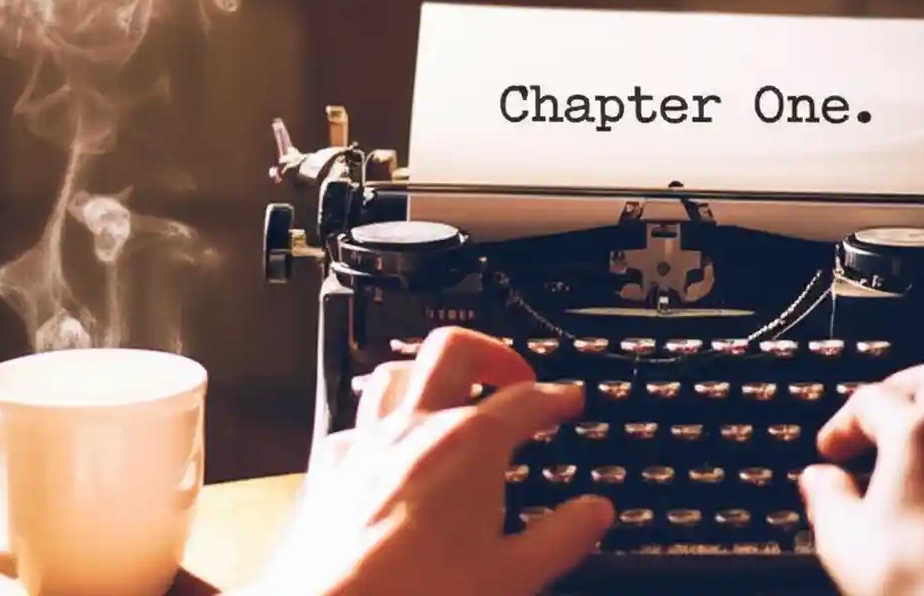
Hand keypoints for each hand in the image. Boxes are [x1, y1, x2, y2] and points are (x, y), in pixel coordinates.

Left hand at [254, 327, 614, 595]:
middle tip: (512, 377)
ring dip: (429, 374)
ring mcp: (366, 443)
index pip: (526, 399)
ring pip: (396, 372)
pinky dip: (380, 424)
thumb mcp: (511, 576)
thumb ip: (561, 538)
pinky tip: (387, 447)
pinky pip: (356, 422)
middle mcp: (414, 428)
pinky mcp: (329, 469)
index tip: (568, 399)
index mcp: (469, 444)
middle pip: (453, 351)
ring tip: (451, 393)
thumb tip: (594, 513)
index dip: (555, 395)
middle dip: (490, 353)